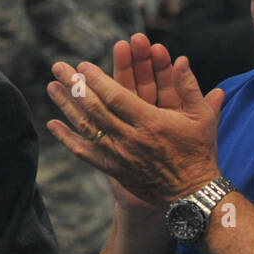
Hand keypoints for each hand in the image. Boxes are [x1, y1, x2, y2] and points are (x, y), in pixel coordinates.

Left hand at [45, 49, 224, 207]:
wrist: (191, 193)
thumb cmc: (199, 151)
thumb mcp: (202, 117)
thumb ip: (190, 87)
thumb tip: (183, 59)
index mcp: (151, 122)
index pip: (116, 96)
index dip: (97, 80)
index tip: (82, 65)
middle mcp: (130, 138)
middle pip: (95, 108)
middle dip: (74, 86)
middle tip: (59, 67)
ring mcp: (118, 155)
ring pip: (86, 127)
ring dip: (66, 106)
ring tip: (51, 87)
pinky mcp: (112, 168)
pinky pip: (84, 152)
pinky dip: (67, 138)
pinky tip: (51, 124)